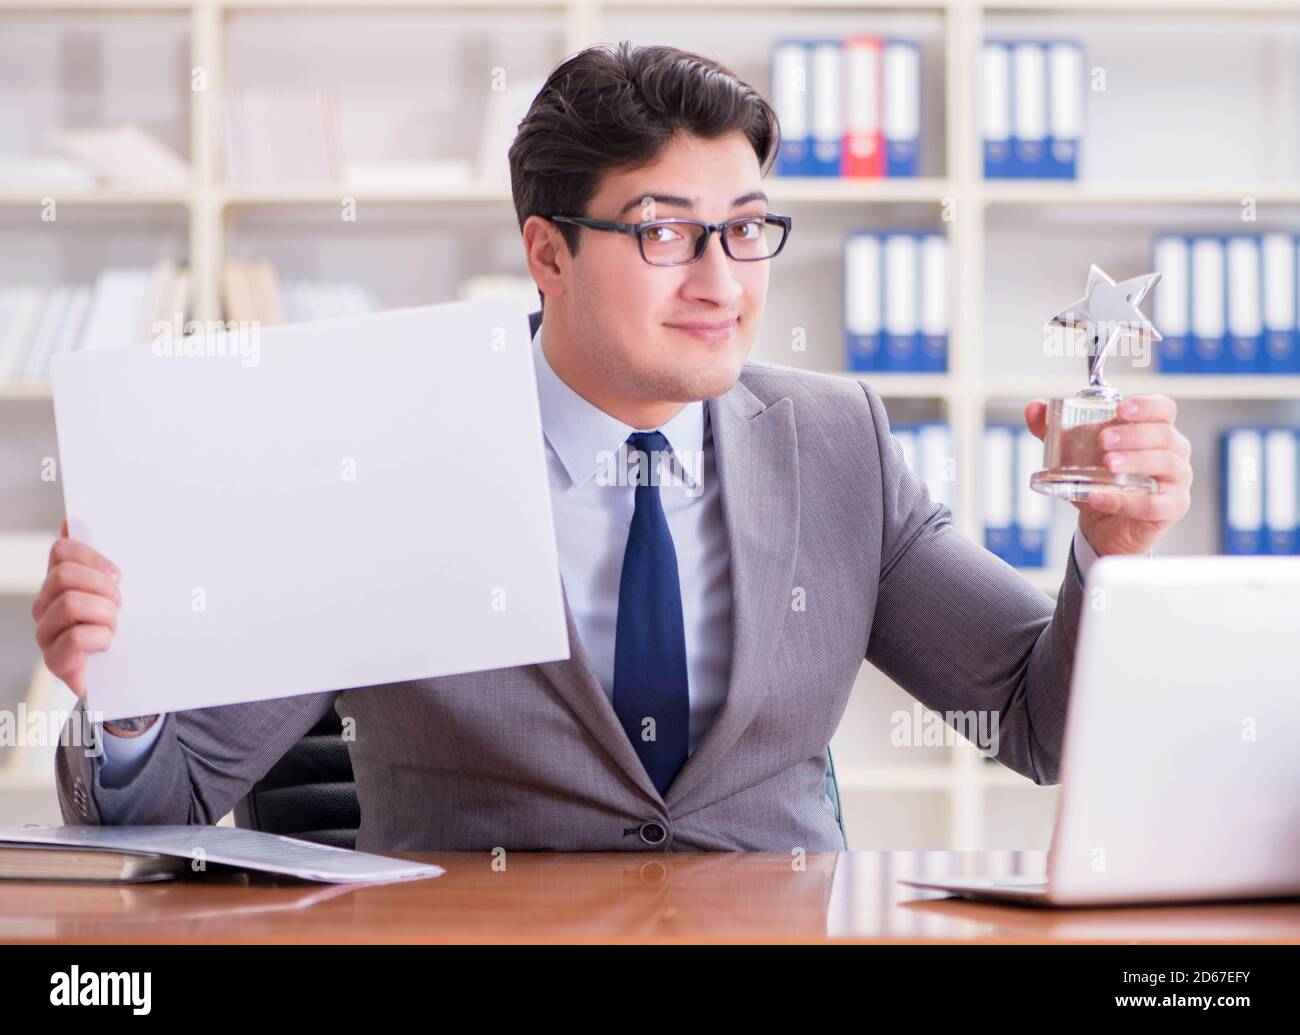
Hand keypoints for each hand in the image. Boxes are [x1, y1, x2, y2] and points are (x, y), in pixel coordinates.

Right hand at [31, 517, 121, 703]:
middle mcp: (44, 605)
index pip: (62, 551)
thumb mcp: (114, 589)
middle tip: (119, 604)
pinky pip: (77, 636)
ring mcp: (46, 633)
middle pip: (65, 575)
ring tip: (113, 627)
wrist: (123, 676)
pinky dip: (102, 638)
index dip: (93, 557)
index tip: (117, 574)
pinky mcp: (55, 661)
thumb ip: (96, 559)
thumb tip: (70, 520)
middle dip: (102, 587)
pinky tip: (108, 645)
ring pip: (71, 603)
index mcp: (57, 583)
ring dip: (105, 614)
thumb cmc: (119, 627)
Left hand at [1024, 394, 1192, 556]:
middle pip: (1163, 434)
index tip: (1121, 409)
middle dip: (1132, 435)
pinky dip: (1125, 500)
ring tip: (1107, 465)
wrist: (1102, 523)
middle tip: (1103, 440)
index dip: (1146, 406)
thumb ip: (1053, 430)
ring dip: (1135, 462)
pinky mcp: (1172, 507)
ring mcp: (1177, 480)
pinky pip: (1153, 503)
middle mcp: (1173, 452)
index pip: (1163, 409)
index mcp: (1156, 430)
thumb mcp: (1074, 453)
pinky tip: (1099, 497)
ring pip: (1165, 464)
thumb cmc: (1100, 480)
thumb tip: (1034, 408)